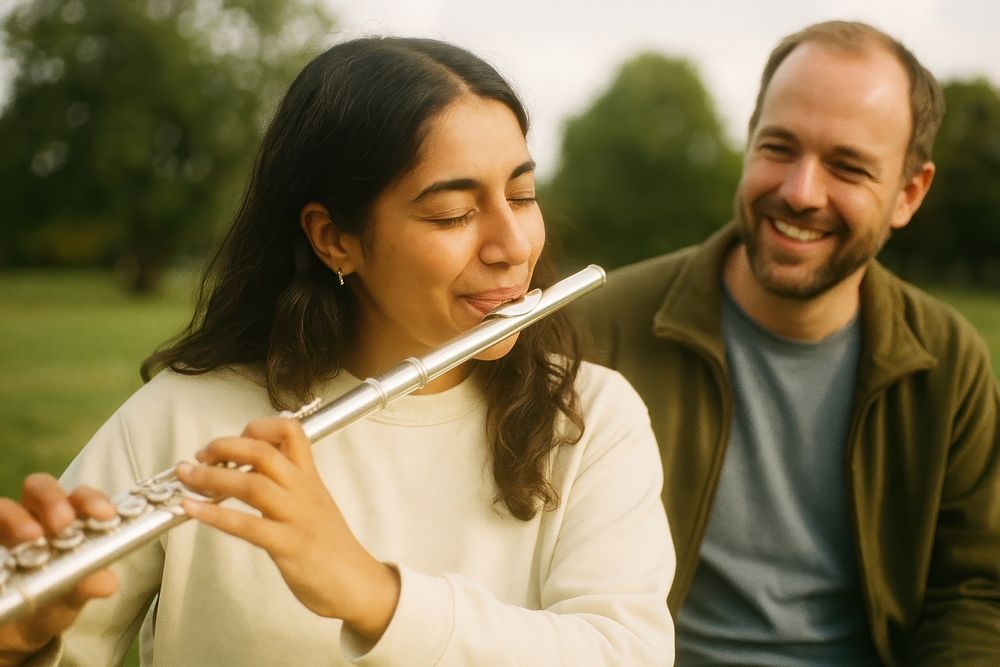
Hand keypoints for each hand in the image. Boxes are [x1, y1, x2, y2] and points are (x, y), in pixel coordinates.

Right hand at [0, 474, 118, 665]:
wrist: (20, 632)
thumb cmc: (54, 602)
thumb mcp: (74, 596)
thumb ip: (88, 585)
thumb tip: (107, 583)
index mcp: (66, 521)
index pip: (79, 496)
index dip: (92, 499)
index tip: (106, 515)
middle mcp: (34, 518)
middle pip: (39, 487)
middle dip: (52, 500)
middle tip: (63, 524)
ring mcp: (4, 532)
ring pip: (3, 508)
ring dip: (16, 517)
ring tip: (30, 537)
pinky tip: (2, 560)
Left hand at [176, 418, 399, 644]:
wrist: (357, 582)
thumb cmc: (330, 545)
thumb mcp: (313, 503)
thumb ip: (288, 484)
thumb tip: (253, 467)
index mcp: (310, 478)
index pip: (291, 432)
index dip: (259, 427)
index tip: (235, 438)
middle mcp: (303, 491)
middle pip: (264, 452)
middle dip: (225, 447)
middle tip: (199, 456)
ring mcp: (297, 517)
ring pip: (252, 484)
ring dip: (213, 477)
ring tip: (187, 476)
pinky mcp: (288, 546)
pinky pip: (248, 525)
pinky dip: (215, 515)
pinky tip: (192, 509)